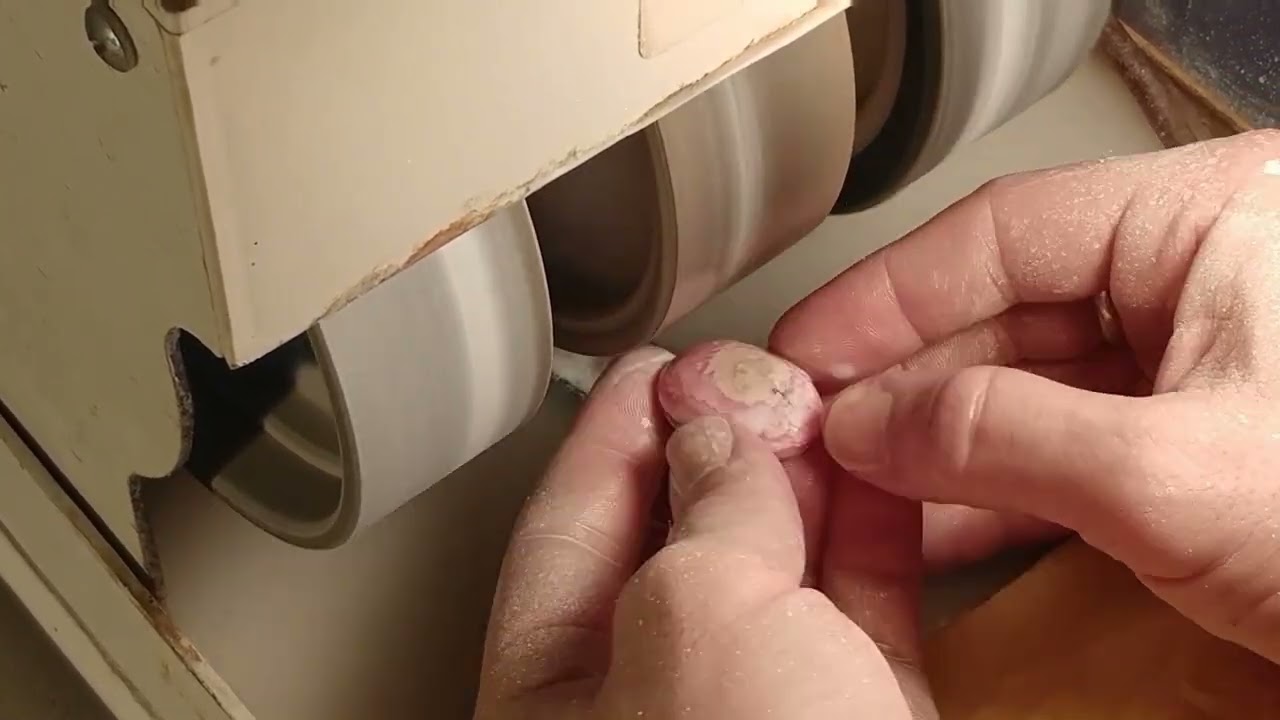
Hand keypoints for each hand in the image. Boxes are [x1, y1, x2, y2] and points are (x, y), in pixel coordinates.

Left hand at [475, 348, 933, 719]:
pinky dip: (871, 539)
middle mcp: (648, 713)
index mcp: (552, 703)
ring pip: (771, 572)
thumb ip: (703, 510)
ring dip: (801, 480)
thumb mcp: (699, 621)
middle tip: (753, 369)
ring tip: (824, 402)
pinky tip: (883, 475)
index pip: (565, 533)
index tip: (651, 366)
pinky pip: (855, 614)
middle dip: (714, 444)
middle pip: (671, 542)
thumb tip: (717, 436)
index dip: (609, 438)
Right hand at [770, 129, 1279, 661]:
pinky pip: (1071, 443)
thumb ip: (1004, 438)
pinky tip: (928, 514)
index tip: (807, 352)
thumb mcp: (1178, 477)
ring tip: (854, 481)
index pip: (1004, 234)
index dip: (886, 296)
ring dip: (938, 440)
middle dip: (905, 383)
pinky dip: (997, 483)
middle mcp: (1204, 278)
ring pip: (1032, 383)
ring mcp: (1202, 361)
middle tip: (819, 433)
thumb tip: (873, 424)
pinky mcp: (1200, 439)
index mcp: (1216, 222)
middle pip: (1007, 311)